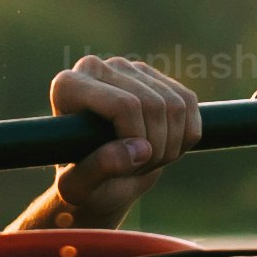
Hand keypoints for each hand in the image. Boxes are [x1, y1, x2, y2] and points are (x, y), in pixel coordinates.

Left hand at [28, 54, 202, 227]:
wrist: (102, 180)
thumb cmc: (83, 183)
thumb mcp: (79, 188)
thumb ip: (98, 169)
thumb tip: (138, 150)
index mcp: (68, 86)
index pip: (124, 105)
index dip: (137, 138)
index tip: (125, 165)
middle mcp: (96, 68)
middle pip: (153, 105)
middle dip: (155, 148)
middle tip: (137, 168)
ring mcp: (128, 69)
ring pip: (176, 105)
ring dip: (171, 145)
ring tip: (146, 160)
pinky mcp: (156, 77)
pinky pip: (189, 104)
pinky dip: (186, 135)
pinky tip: (164, 148)